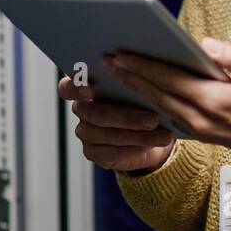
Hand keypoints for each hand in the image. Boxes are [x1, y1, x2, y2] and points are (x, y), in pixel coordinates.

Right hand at [58, 73, 175, 172]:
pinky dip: (135, 149)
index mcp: (86, 86)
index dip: (75, 87)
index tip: (91, 88)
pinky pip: (111, 153)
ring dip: (138, 136)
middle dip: (126, 117)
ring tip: (164, 135)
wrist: (152, 132)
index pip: (67, 87)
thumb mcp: (142, 90)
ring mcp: (85, 132)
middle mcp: (81, 109)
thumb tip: (145, 77)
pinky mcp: (93, 152)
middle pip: (93, 114)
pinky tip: (151, 145)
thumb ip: (134, 83)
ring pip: (106, 135)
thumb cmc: (145, 102)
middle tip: (153, 119)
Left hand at [102, 38, 230, 184]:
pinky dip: (152, 102)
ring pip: (159, 106)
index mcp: (214, 101)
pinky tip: (143, 92)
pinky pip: (169, 116)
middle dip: (130, 76)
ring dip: (137, 89)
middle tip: (107, 59)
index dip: (142, 65)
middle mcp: (200, 119)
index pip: (169, 79)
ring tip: (118, 73)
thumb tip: (205, 44)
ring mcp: (199, 130)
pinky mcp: (201, 135)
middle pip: (157, 93)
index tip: (121, 53)